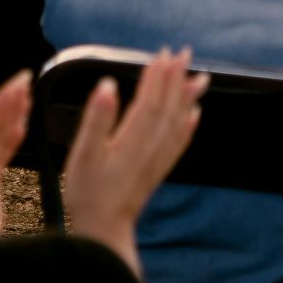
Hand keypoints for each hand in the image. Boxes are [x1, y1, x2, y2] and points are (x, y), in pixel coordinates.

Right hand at [62, 49, 207, 263]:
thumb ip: (97, 118)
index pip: (151, 98)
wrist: (104, 230)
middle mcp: (153, 145)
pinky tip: (194, 115)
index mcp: (134, 137)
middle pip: (169, 104)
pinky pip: (180, 142)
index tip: (163, 53)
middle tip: (185, 52)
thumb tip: (107, 85)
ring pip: (178, 120)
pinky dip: (189, 126)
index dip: (157, 75)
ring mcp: (158, 158)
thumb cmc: (87, 192)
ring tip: (200, 77)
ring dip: (188, 96)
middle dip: (176, 77)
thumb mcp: (82, 153)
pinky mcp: (159, 169)